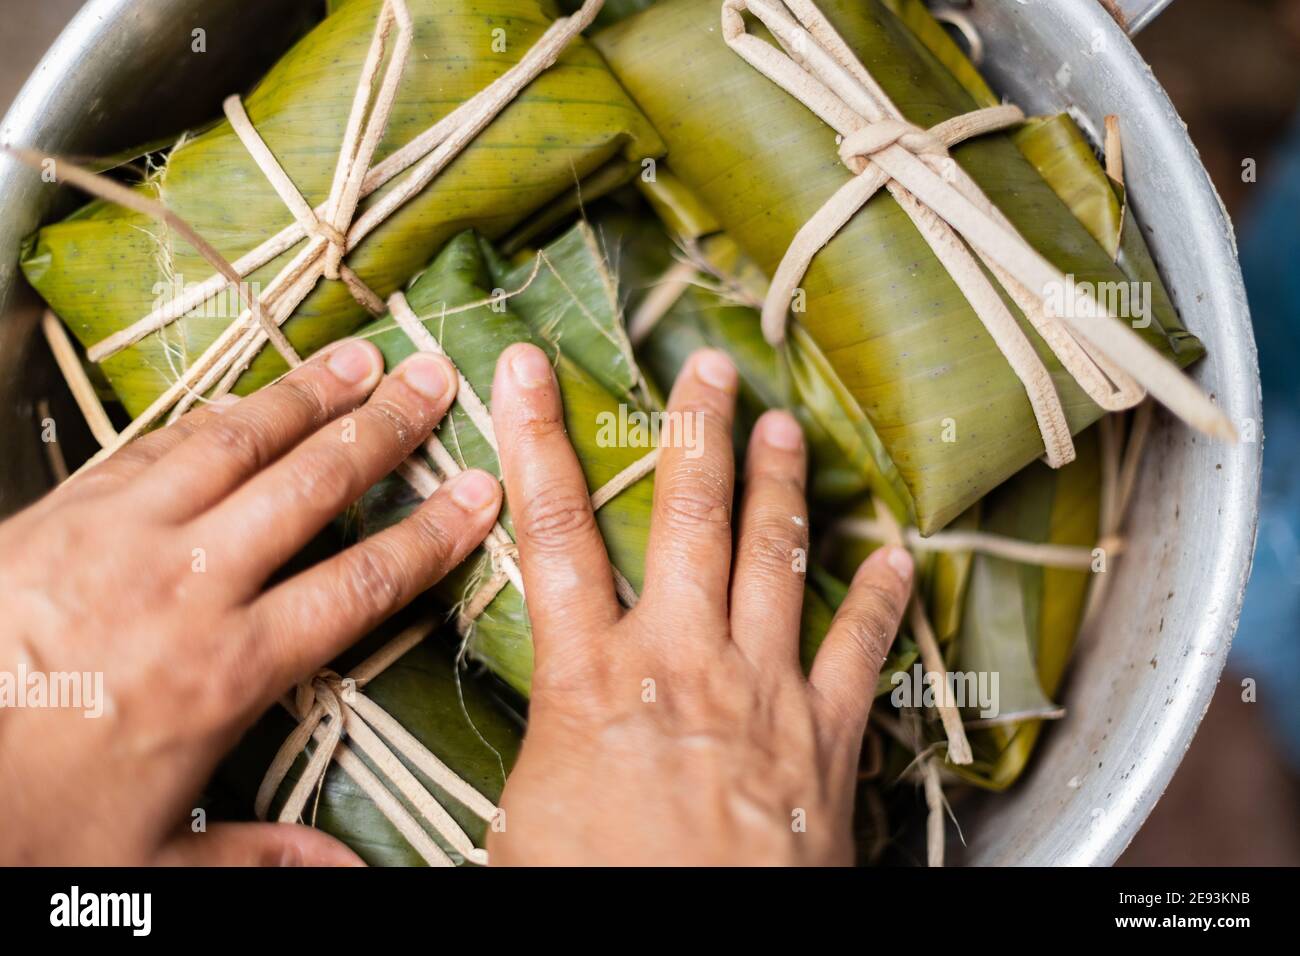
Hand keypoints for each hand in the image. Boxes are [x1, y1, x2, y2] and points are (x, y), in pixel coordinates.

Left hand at [0, 339, 501, 865]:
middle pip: (310, 487)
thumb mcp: (150, 862)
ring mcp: (120, 537)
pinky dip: (211, 417)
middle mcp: (187, 586)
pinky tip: (244, 398)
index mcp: (227, 669)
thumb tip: (349, 877)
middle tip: (432, 380)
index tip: (479, 492)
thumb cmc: (26, 827)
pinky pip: (153, 447)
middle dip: (382, 429)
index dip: (430, 534)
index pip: (359, 584)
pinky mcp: (59, 514)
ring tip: (356, 359)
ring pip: (234, 444)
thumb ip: (259, 857)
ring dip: (305, 397)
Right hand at [486, 344, 912, 865]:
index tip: (525, 369)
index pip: (552, 533)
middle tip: (708, 365)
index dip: (533, 441)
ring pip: (774, 558)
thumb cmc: (601, 895)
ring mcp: (764, 690)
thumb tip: (500, 734)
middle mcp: (681, 659)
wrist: (707, 948)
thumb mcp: (521, 822)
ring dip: (780, 485)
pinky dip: (884, 599)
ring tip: (785, 425)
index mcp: (590, 678)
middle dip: (696, 432)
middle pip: (685, 518)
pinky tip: (902, 557)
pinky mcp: (827, 735)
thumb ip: (527, 747)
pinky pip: (862, 649)